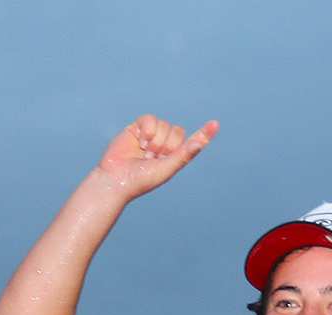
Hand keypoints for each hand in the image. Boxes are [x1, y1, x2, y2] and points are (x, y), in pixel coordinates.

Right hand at [92, 114, 217, 200]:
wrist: (116, 178)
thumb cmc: (142, 180)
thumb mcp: (167, 168)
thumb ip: (184, 154)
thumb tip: (201, 142)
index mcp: (174, 156)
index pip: (193, 141)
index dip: (204, 133)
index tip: (215, 124)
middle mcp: (164, 144)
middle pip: (177, 131)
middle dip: (166, 144)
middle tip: (153, 159)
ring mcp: (151, 134)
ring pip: (164, 125)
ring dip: (155, 140)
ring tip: (144, 153)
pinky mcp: (138, 127)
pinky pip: (150, 119)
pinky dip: (147, 129)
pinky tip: (140, 142)